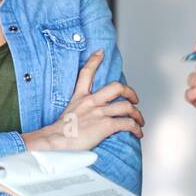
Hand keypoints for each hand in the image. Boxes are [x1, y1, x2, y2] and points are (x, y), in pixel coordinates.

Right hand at [23, 50, 143, 151]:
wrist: (56, 142)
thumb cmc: (60, 133)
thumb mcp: (67, 114)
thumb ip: (79, 111)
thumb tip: (86, 117)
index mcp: (80, 98)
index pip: (86, 73)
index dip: (94, 60)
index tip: (100, 53)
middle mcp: (91, 102)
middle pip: (117, 87)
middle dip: (130, 92)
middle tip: (134, 98)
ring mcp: (99, 113)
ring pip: (127, 107)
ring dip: (137, 114)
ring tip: (139, 120)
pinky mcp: (106, 125)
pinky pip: (127, 124)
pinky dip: (136, 128)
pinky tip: (138, 133)